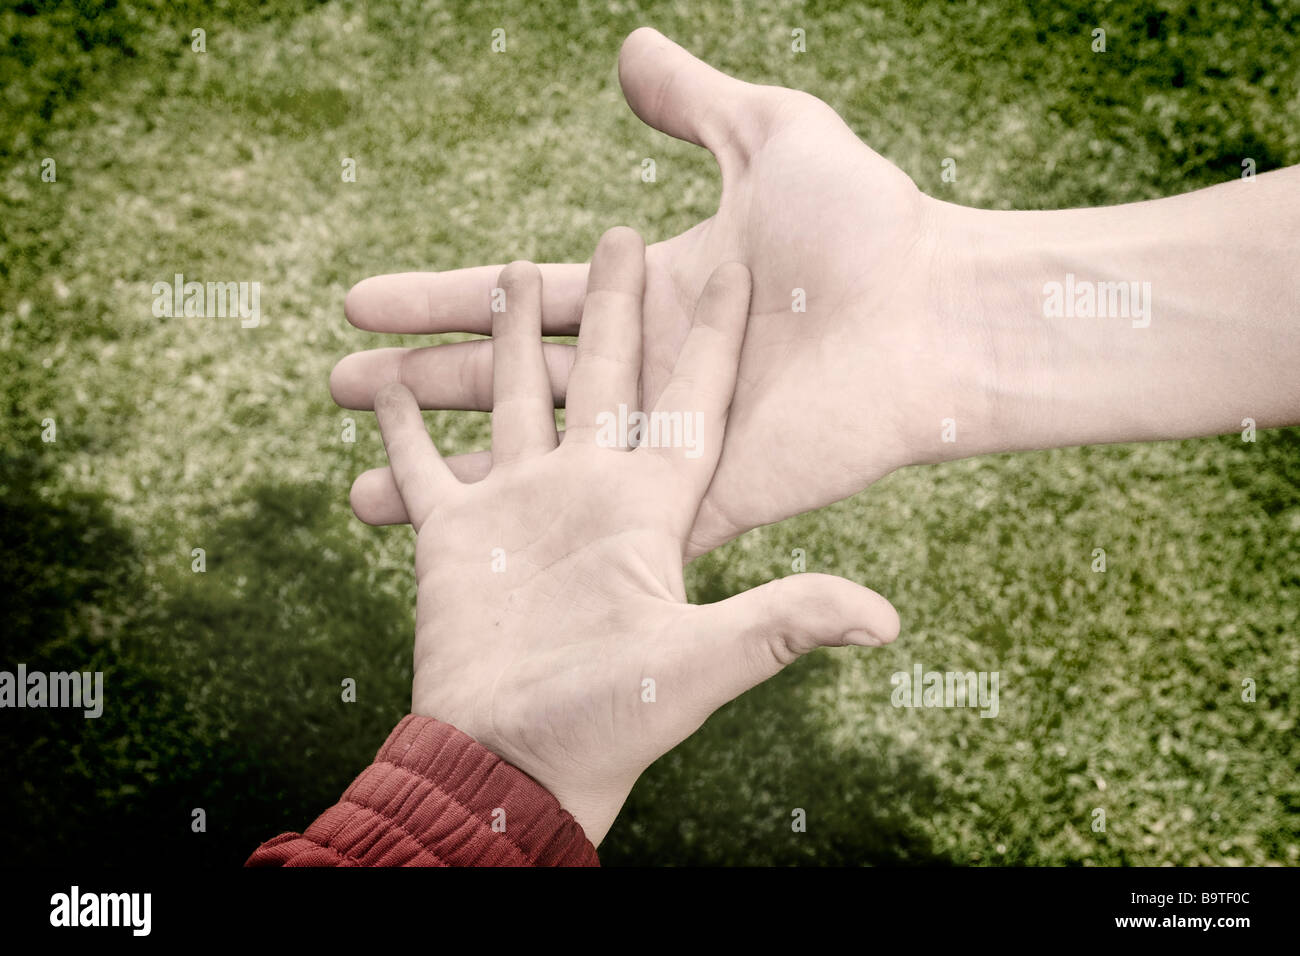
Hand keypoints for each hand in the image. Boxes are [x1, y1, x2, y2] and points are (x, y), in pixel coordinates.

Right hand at [332, 27, 959, 557]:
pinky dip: (533, 541)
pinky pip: (595, 529)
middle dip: (417, 384)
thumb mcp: (769, 136)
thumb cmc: (865, 228)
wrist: (932, 320)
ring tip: (356, 492)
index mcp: (650, 299)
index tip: (360, 301)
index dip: (440, 300)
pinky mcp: (694, 503)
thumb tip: (624, 47)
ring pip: (533, 466)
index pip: (521, 302)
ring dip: (444, 475)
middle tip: (332, 384)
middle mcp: (643, 376)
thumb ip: (694, 102)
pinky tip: (464, 554)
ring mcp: (663, 445)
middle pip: (505, 384)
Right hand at [371, 228, 898, 843]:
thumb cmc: (617, 722)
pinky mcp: (456, 543)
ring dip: (495, 343)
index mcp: (656, 501)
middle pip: (598, 371)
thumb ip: (783, 624)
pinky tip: (386, 392)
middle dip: (596, 304)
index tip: (723, 253)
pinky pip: (425, 467)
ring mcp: (523, 513)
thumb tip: (891, 625)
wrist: (519, 776)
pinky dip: (405, 431)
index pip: (689, 386)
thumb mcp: (709, 660)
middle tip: (597, 234)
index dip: (708, 323)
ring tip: (488, 280)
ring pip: (508, 398)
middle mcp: (593, 494)